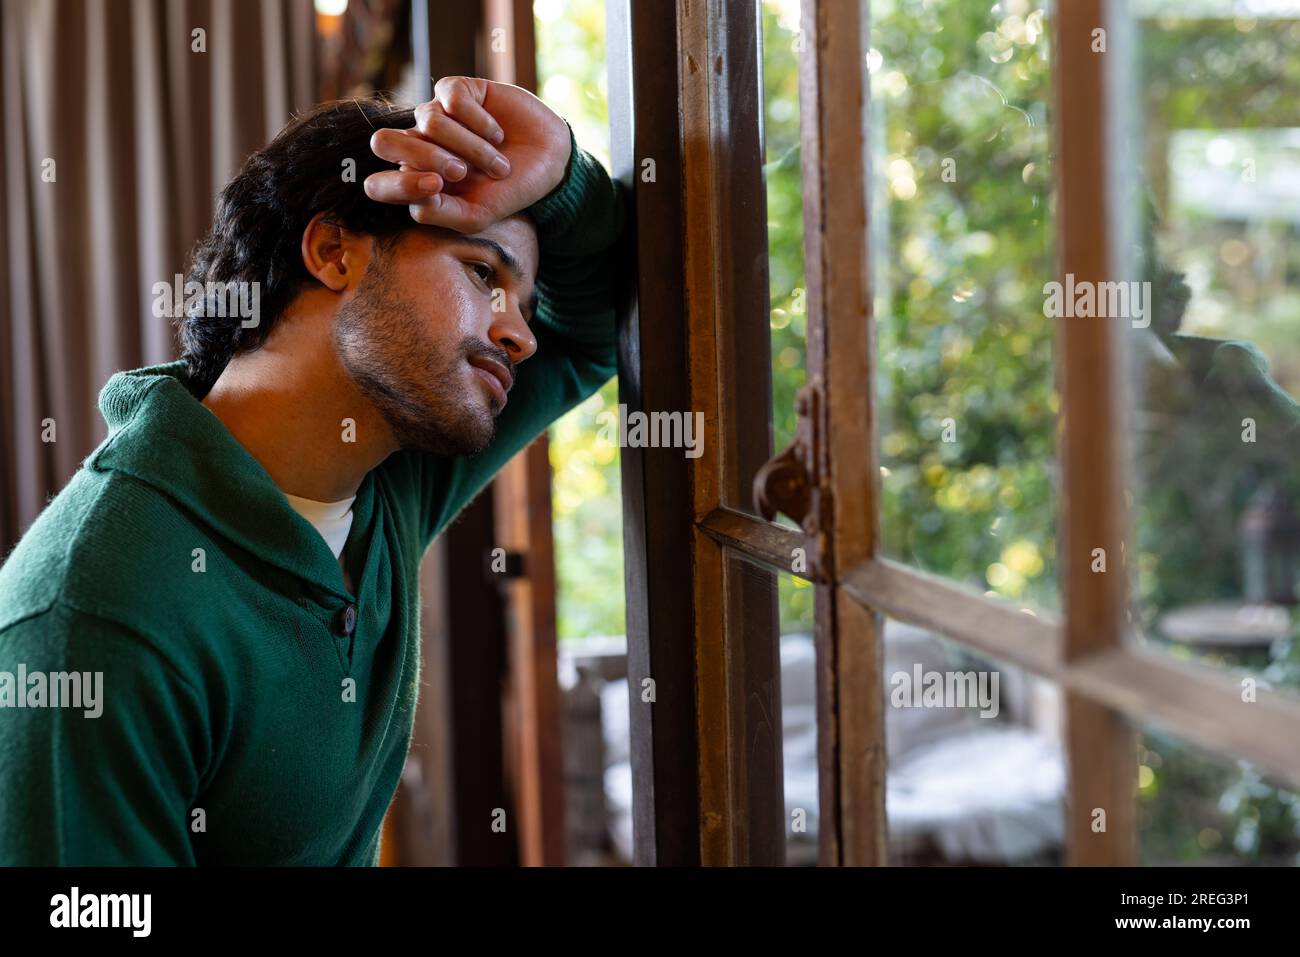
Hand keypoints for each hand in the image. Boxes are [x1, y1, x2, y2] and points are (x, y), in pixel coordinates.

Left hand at [364, 76, 570, 232]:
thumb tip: (412, 203)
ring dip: (470, 147)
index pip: (378, 184)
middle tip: (459, 171)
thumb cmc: (508, 193)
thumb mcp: (475, 216)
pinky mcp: (456, 90)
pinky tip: (497, 133)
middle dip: (424, 157)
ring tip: (497, 163)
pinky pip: (451, 99)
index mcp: (414, 180)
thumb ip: (438, 214)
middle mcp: (419, 146)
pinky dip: (479, 121)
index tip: (437, 188)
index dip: (400, 185)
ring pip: (429, 123)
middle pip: (384, 142)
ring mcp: (435, 115)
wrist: (548, 165)